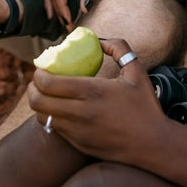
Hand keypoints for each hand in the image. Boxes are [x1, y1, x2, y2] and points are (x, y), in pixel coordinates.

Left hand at [27, 38, 172, 162]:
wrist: (153, 145)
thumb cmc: (145, 106)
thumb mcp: (136, 70)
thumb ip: (118, 48)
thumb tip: (99, 41)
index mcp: (91, 91)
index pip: (47, 83)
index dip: (38, 74)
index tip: (42, 68)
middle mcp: (80, 113)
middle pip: (38, 101)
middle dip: (32, 89)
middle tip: (39, 82)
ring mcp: (77, 132)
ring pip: (42, 118)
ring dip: (40, 105)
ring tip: (47, 96)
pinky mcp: (79, 145)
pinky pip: (55, 130)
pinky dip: (52, 119)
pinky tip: (61, 111)